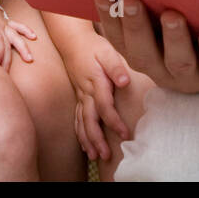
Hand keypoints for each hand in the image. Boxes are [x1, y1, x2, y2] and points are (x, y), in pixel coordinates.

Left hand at [0, 2, 35, 68]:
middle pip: (6, 44)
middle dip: (7, 60)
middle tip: (5, 73)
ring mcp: (2, 22)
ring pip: (15, 36)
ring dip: (22, 48)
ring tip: (29, 59)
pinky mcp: (4, 20)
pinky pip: (17, 25)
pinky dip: (25, 30)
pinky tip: (33, 37)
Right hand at [62, 36, 135, 161]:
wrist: (73, 41)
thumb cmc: (93, 46)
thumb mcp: (107, 51)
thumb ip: (116, 66)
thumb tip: (125, 81)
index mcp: (95, 82)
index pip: (105, 106)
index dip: (114, 121)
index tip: (125, 134)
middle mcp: (86, 92)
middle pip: (89, 120)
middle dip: (97, 139)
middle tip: (105, 155)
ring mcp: (80, 96)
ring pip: (81, 122)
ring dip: (88, 140)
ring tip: (95, 156)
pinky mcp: (78, 96)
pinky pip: (77, 118)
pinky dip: (80, 133)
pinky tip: (85, 144)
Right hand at [93, 0, 198, 93]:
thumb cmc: (186, 24)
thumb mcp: (162, 17)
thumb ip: (148, 2)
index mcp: (141, 54)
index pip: (119, 39)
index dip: (109, 19)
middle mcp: (161, 69)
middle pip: (144, 53)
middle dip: (136, 26)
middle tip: (130, 1)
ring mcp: (189, 75)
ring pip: (179, 61)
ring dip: (174, 38)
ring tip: (172, 16)